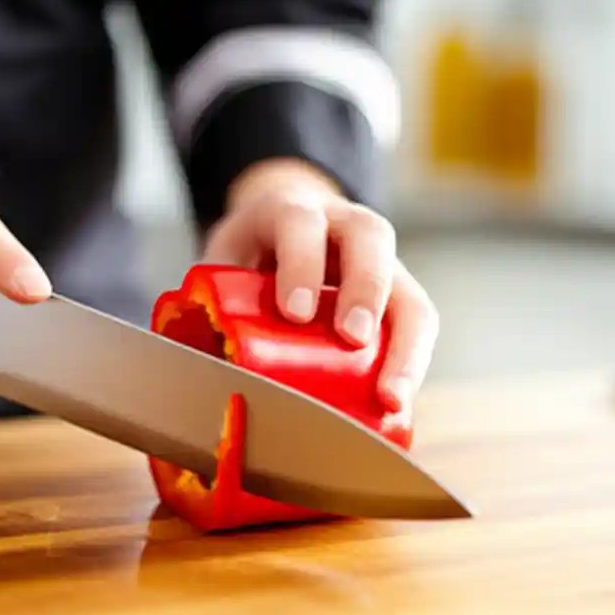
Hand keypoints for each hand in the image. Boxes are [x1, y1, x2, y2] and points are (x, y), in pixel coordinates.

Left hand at [203, 158, 438, 411]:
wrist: (286, 227)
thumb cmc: (252, 255)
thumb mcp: (224, 262)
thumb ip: (211, 302)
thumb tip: (197, 370)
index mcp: (293, 210)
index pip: (300, 223)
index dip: (301, 264)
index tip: (294, 312)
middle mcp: (346, 226)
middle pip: (371, 239)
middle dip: (365, 290)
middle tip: (352, 338)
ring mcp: (381, 261)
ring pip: (409, 290)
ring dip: (406, 345)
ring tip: (392, 395)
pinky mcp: (398, 297)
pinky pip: (417, 326)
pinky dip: (412, 365)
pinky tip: (397, 403)